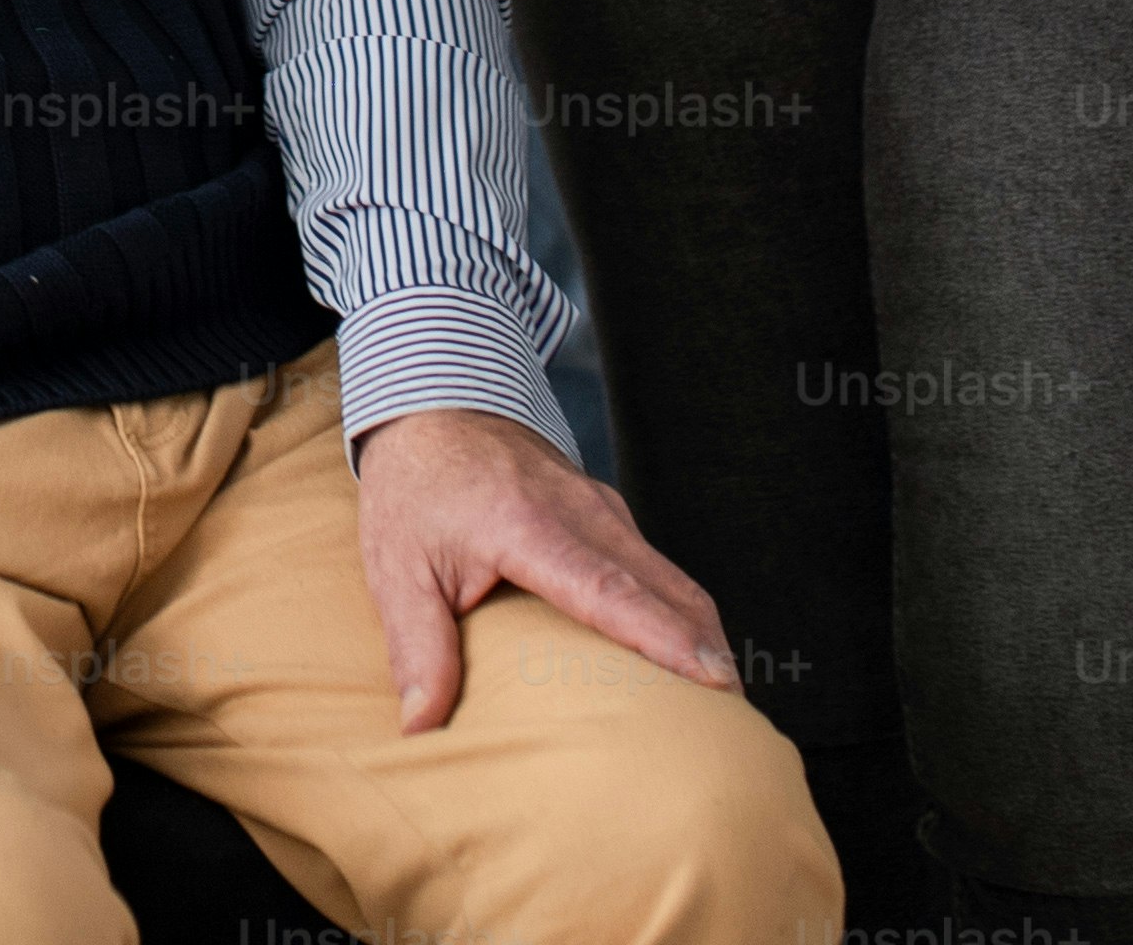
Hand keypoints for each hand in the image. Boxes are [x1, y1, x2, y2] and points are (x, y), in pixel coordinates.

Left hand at [352, 404, 733, 733]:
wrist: (433, 405)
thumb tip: (420, 727)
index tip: (714, 679)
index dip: (666, 639)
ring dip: (703, 636)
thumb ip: (417, 646)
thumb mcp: (395, 567)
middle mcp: (583, 514)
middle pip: (669, 589)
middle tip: (737, 725)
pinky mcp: (608, 514)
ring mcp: (603, 509)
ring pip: (673, 579)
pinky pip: (658, 568)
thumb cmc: (414, 488)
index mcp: (531, 528)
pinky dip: (682, 613)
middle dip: (710, 654)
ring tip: (722, 706)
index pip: (612, 591)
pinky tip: (684, 658)